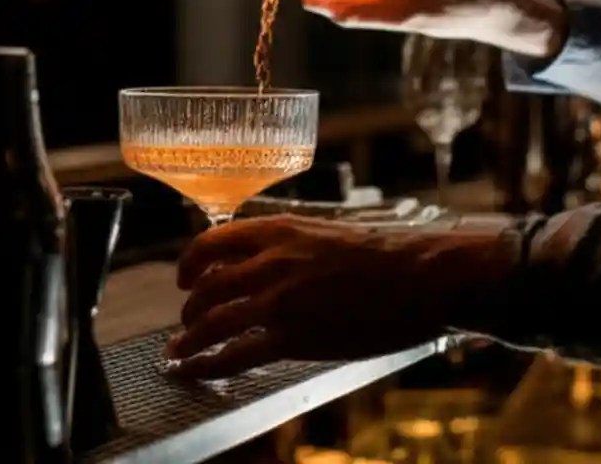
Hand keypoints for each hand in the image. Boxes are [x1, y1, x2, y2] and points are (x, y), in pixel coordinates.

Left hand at [166, 215, 516, 379]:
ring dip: (189, 339)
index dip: (190, 264)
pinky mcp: (292, 337)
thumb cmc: (386, 256)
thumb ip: (288, 248)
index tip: (184, 278)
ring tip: (180, 351)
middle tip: (186, 322)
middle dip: (189, 308)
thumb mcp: (325, 234)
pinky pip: (235, 354)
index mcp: (278, 230)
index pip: (212, 243)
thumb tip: (264, 266)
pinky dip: (208, 364)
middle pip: (206, 286)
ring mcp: (278, 300)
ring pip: (212, 321)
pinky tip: (197, 371)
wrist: (420, 276)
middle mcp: (270, 261)